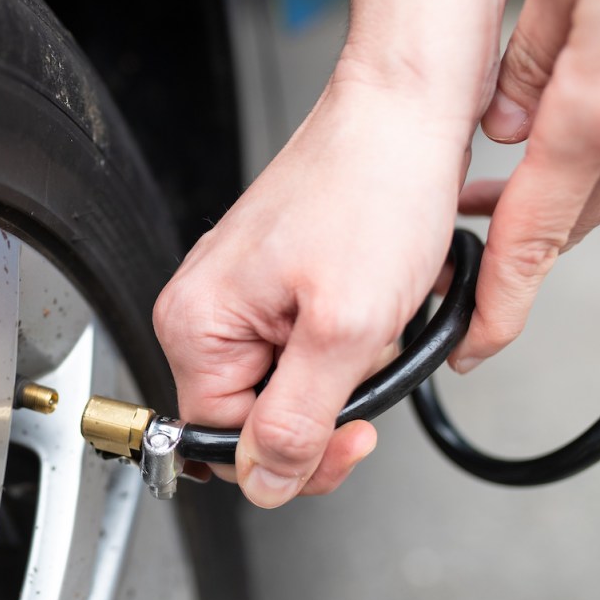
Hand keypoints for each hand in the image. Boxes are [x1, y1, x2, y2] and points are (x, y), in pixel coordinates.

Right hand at [153, 81, 474, 506]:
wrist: (404, 115)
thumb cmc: (372, 190)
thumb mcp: (343, 329)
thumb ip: (296, 422)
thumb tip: (262, 484)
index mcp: (195, 326)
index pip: (224, 444)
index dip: (295, 456)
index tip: (354, 433)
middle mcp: (203, 313)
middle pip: (255, 419)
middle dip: (325, 404)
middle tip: (368, 354)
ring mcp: (237, 298)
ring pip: (287, 387)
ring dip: (343, 370)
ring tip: (372, 314)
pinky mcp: (271, 285)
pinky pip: (303, 349)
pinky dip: (346, 341)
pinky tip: (370, 303)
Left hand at [451, 0, 599, 371]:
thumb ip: (528, 62)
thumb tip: (504, 126)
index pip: (532, 236)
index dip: (498, 304)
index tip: (473, 345)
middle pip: (570, 219)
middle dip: (515, 244)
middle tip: (461, 251)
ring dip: (556, 196)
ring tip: (496, 190)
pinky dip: (598, 156)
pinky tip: (571, 133)